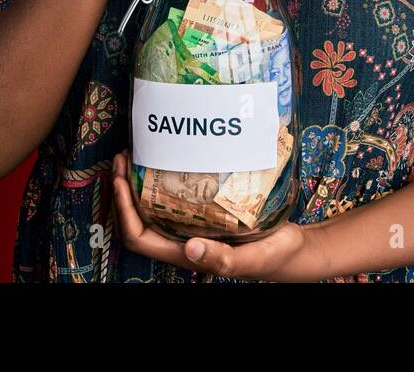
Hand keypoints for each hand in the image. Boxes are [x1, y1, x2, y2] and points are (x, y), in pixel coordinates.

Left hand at [111, 151, 330, 281]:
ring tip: (139, 153)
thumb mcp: (249, 260)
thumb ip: (222, 259)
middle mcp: (182, 239)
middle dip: (125, 190)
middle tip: (124, 157)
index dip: (123, 212)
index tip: (120, 180)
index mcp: (185, 253)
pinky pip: (175, 196)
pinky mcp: (205, 212)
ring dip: (140, 182)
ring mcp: (192, 225)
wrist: (293, 251)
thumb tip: (190, 249)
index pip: (139, 237)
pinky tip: (171, 158)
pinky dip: (164, 178)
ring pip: (153, 206)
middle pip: (139, 218)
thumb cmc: (271, 258)